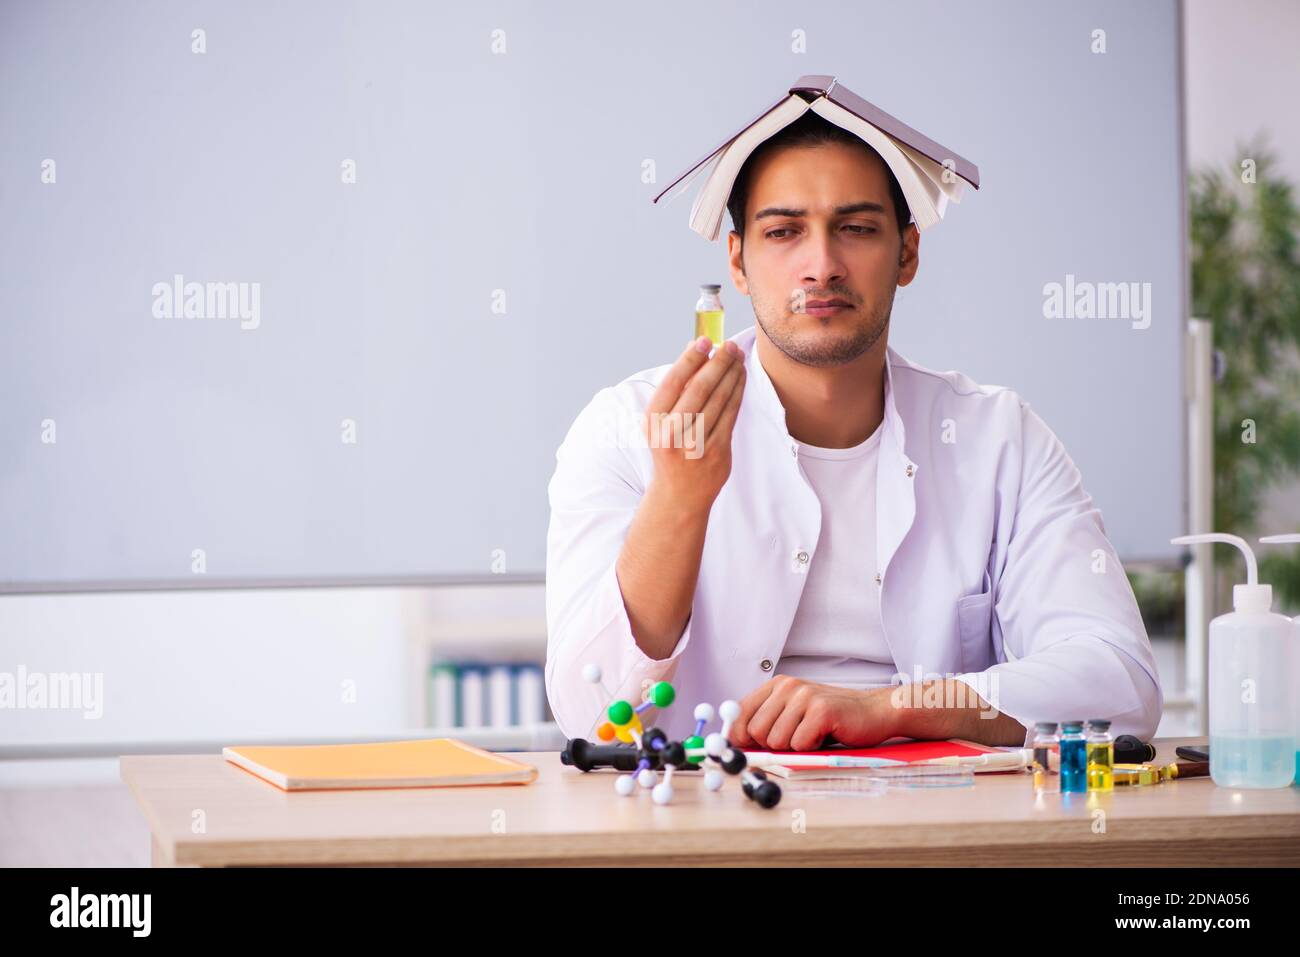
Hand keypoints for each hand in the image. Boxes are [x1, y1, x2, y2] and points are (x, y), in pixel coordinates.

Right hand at [643, 335, 745, 513]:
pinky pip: (731, 415)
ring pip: (719, 400)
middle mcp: (672, 433)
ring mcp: (696, 445)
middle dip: (717, 362)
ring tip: (737, 357)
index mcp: (654, 422)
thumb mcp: (662, 423)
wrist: (679, 494)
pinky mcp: (717, 452)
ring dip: (731, 374)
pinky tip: (740, 378)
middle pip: (700, 388)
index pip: (674, 382)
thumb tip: (695, 351)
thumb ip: (677, 392)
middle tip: (729, 345)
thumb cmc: (671, 449)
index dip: (691, 358)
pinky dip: (737, 393)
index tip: (705, 340)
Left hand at [729, 675, 899, 750]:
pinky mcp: (821, 710)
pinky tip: (824, 736)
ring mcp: (804, 696)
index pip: (741, 713)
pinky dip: (811, 748)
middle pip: (755, 731)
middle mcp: (787, 686)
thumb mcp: (794, 713)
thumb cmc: (832, 718)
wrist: (873, 711)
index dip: (741, 737)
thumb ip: (767, 721)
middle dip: (772, 745)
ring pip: (776, 740)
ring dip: (794, 747)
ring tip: (812, 735)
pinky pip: (799, 744)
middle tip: (795, 740)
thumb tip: (736, 743)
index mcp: (777, 685)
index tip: (749, 748)